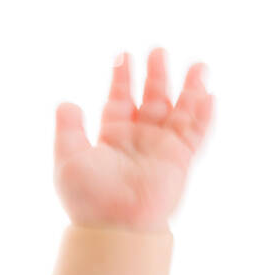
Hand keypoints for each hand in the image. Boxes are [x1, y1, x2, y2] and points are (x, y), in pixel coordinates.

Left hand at [54, 48, 213, 232]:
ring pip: (179, 110)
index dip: (122, 77)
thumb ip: (68, 129)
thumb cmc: (87, 197)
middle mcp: (138, 139)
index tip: (123, 55)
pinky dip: (203, 115)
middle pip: (151, 99)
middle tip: (158, 50)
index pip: (119, 99)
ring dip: (188, 88)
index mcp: (111, 136)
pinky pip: (195, 133)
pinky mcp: (179, 160)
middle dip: (155, 75)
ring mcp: (161, 148)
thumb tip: (66, 102)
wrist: (113, 225)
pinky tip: (209, 95)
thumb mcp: (68, 158)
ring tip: (198, 65)